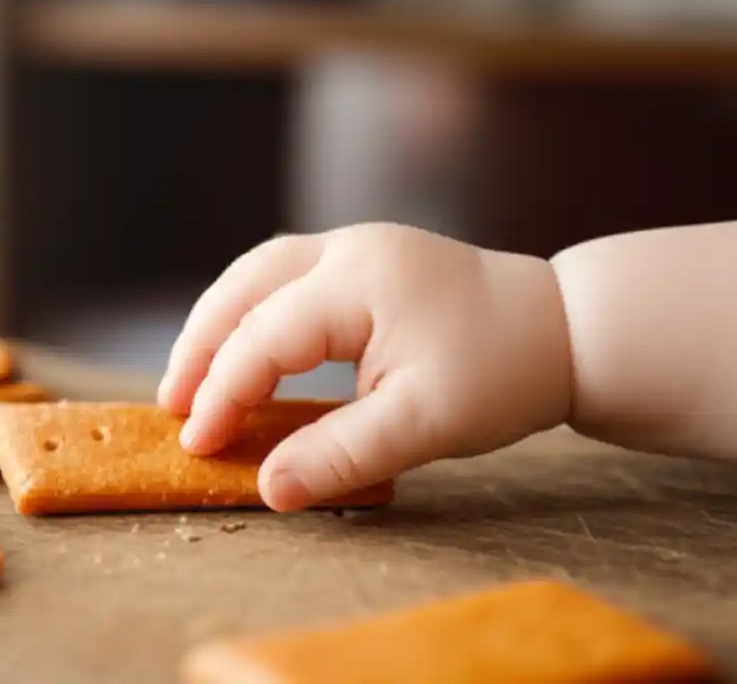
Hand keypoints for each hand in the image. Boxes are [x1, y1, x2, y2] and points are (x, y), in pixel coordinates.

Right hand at [158, 223, 571, 510]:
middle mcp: (349, 248)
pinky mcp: (366, 262)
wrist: (565, 329)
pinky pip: (287, 278)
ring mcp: (358, 247)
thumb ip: (341, 454)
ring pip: (260, 273)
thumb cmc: (502, 372)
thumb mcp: (423, 425)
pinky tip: (245, 349)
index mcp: (360, 280)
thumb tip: (268, 489)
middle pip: (244, 286)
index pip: (264, 337)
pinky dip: (253, 314)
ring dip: (220, 323)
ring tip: (192, 379)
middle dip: (201, 345)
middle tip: (171, 405)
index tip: (197, 445)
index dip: (223, 393)